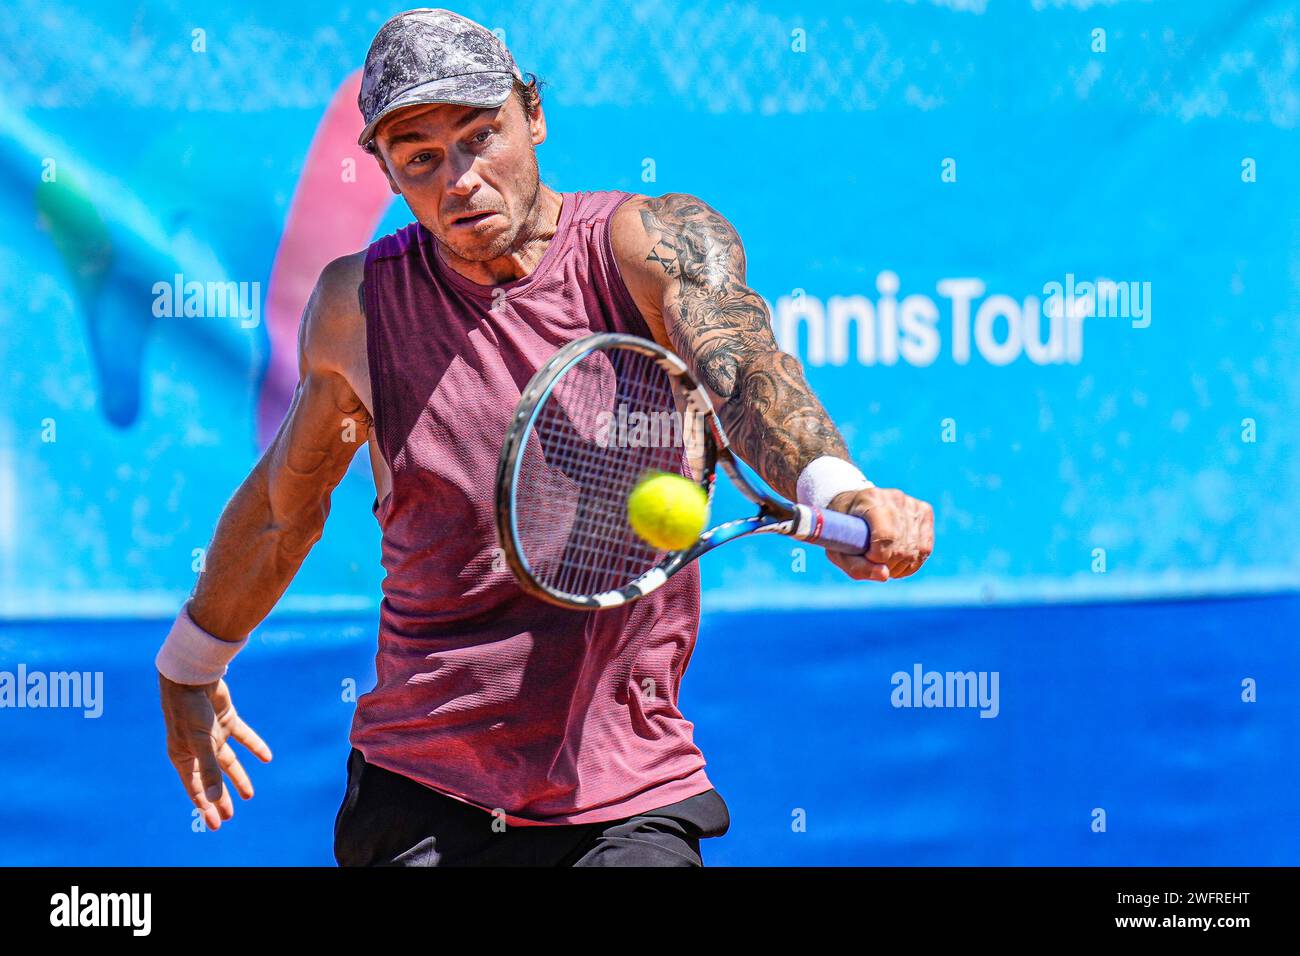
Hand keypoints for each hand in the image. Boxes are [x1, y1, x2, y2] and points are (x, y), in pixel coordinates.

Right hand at [159, 673, 272, 830]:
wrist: (193, 676)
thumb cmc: (190, 711)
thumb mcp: (201, 743)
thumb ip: (210, 771)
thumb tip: (215, 800)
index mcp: (183, 757)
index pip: (196, 789)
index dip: (206, 807)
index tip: (216, 824)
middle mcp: (197, 747)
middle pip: (212, 779)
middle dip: (221, 798)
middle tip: (230, 816)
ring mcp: (212, 734)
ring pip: (228, 761)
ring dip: (239, 777)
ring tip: (250, 796)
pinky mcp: (226, 719)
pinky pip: (243, 736)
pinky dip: (255, 746)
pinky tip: (267, 757)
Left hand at [825, 486, 933, 581]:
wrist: (855, 507)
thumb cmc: (845, 531)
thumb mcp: (839, 550)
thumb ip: (857, 566)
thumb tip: (885, 576)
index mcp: (870, 499)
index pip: (885, 536)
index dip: (876, 557)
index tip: (866, 556)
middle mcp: (895, 498)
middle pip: (901, 547)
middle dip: (887, 564)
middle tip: (873, 561)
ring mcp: (912, 503)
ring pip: (916, 550)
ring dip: (899, 566)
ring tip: (884, 560)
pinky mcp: (924, 511)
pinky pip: (925, 548)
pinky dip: (911, 562)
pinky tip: (898, 560)